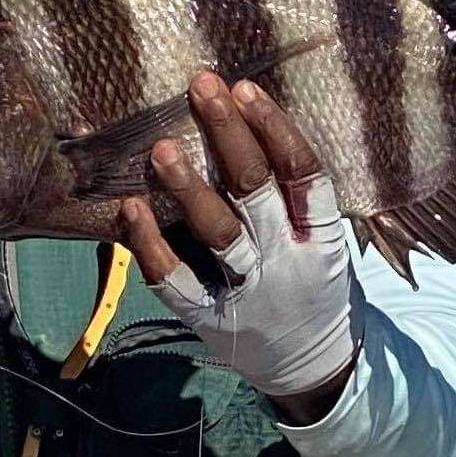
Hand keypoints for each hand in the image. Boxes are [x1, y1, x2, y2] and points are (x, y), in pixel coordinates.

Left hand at [120, 73, 363, 424]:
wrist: (313, 369)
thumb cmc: (314, 284)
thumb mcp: (325, 242)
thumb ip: (294, 198)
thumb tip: (246, 124)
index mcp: (322, 236)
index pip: (304, 174)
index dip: (277, 129)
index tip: (246, 88)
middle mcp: (287, 259)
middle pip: (257, 190)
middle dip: (230, 135)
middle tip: (203, 87)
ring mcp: (248, 291)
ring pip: (219, 233)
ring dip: (190, 187)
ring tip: (162, 147)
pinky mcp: (210, 318)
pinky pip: (176, 281)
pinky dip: (150, 245)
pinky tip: (130, 208)